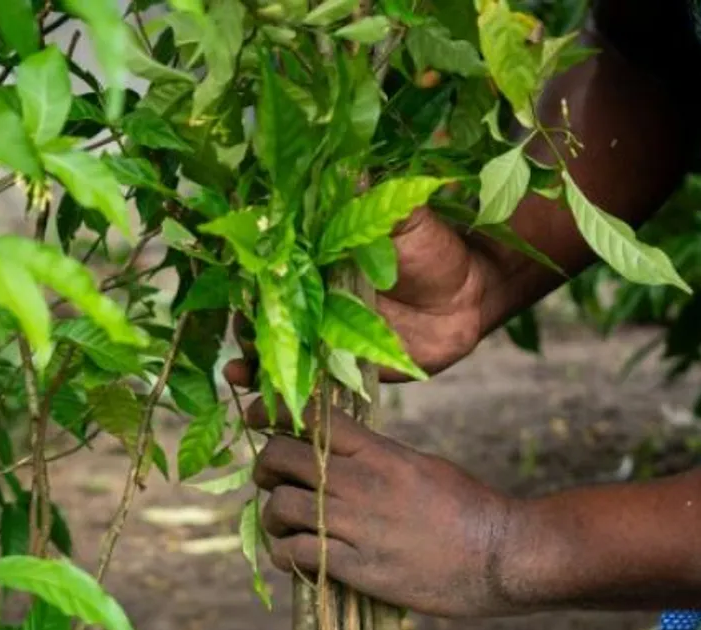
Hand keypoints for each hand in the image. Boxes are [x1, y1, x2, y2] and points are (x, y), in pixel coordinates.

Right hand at [225, 209, 503, 387]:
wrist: (464, 298)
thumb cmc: (431, 250)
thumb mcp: (404, 220)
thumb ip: (376, 200)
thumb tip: (354, 168)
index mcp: (315, 250)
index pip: (269, 260)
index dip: (250, 273)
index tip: (236, 283)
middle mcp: (307, 288)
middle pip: (261, 305)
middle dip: (244, 320)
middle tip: (241, 330)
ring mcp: (316, 328)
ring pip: (269, 343)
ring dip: (247, 356)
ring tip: (237, 369)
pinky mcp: (330, 363)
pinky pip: (295, 376)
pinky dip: (270, 385)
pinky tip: (250, 391)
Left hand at [248, 402, 522, 618]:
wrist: (502, 555)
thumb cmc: (469, 509)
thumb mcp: (423, 466)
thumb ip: (379, 458)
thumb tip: (346, 454)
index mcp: (379, 452)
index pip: (311, 419)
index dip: (272, 414)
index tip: (256, 417)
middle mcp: (362, 482)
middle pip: (281, 458)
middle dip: (266, 469)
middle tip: (271, 482)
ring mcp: (357, 525)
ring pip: (280, 506)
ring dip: (272, 518)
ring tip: (283, 527)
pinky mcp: (358, 568)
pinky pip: (296, 553)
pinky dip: (284, 555)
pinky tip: (294, 558)